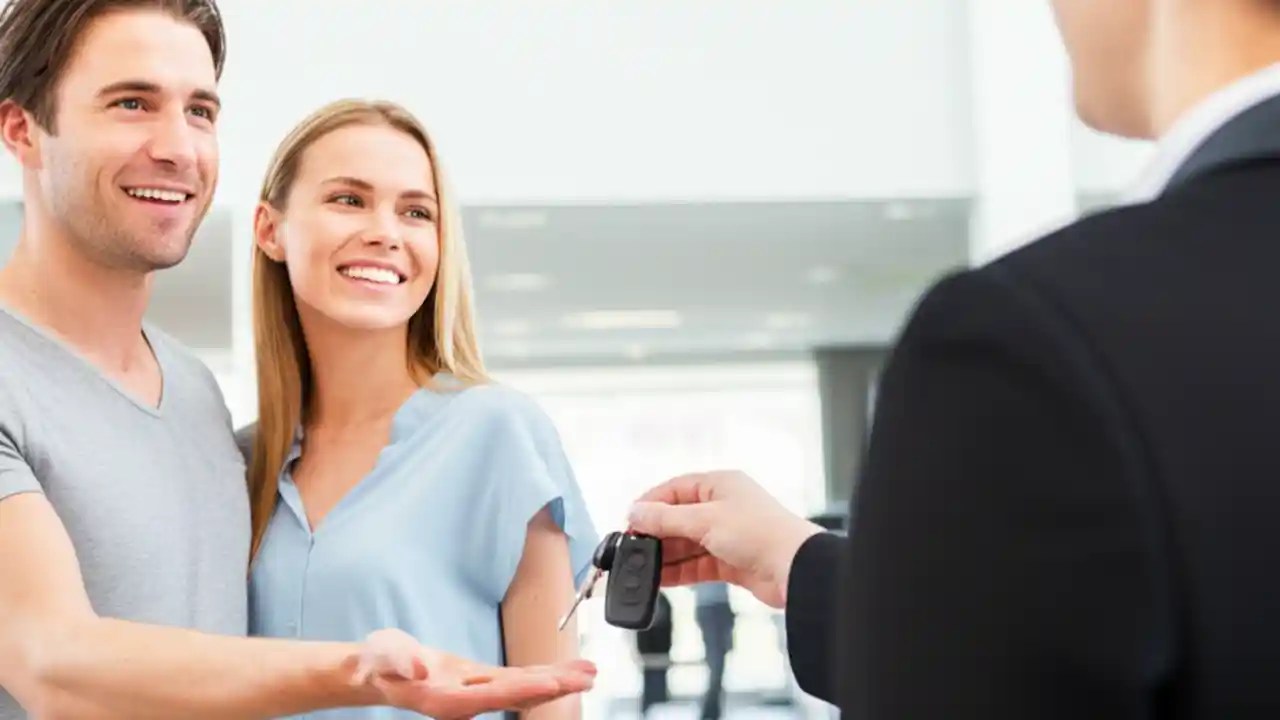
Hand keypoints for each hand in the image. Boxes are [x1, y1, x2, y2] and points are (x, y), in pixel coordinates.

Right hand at [352, 629, 595, 718]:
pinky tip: (565, 674)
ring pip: (524, 688)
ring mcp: (478, 692)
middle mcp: (468, 700)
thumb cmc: (379, 663)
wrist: (379, 671)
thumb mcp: (383, 655)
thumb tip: (419, 667)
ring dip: (557, 682)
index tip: (553, 684)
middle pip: (518, 694)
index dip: (525, 689)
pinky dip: (544, 675)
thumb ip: (400, 660)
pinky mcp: (483, 682)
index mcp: (447, 697)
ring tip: (589, 675)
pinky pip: (520, 680)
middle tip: (587, 678)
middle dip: (554, 687)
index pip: (493, 694)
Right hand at [628, 470, 822, 607]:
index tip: (629, 521)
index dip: (650, 504)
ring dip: (666, 556)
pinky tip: (661, 580)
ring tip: (642, 568)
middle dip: (656, 534)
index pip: (675, 488)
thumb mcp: (704, 520)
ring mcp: (728, 535)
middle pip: (679, 518)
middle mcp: (724, 506)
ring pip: (687, 544)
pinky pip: (697, 564)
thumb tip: (635, 512)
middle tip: (632, 549)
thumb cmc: (761, 533)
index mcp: (720, 484)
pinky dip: (679, 571)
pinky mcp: (732, 561)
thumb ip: (665, 519)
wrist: (795, 568)